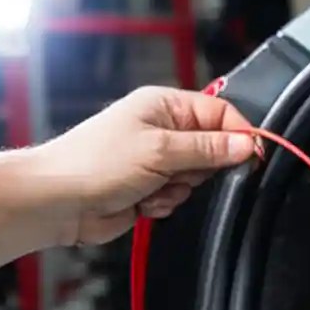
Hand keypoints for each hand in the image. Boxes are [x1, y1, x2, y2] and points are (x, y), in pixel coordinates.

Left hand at [32, 86, 255, 245]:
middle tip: (181, 173)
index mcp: (165, 106)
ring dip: (180, 190)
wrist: (56, 202)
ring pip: (197, 177)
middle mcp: (162, 130)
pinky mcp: (149, 188)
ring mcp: (156, 160)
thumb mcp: (160, 151)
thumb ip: (208, 149)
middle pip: (213, 148)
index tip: (252, 157)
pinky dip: (165, 203)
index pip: (220, 113)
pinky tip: (143, 203)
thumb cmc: (95, 163)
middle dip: (202, 168)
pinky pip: (178, 197)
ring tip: (153, 188)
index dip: (239, 134)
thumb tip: (246, 144)